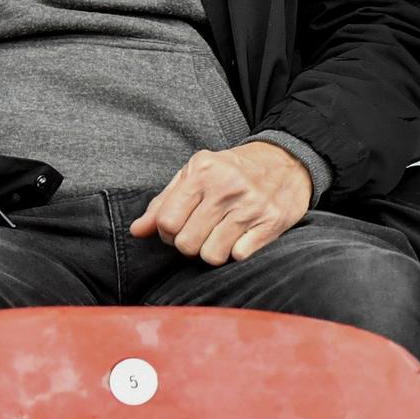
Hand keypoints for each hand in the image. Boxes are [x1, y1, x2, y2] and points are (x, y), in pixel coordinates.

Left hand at [130, 141, 311, 263]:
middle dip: (187, 245)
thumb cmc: (230, 170)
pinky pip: (240, 256)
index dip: (165, 234)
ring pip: (212, 255)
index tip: (175, 231)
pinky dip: (235, 253)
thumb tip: (136, 231)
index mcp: (200, 172)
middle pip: (187, 242)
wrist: (283, 162)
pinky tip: (238, 239)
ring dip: (210, 253)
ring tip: (216, 238)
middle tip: (197, 235)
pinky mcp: (272, 223)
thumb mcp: (193, 175)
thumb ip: (163, 203)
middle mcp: (225, 188)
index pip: (167, 221)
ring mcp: (250, 206)